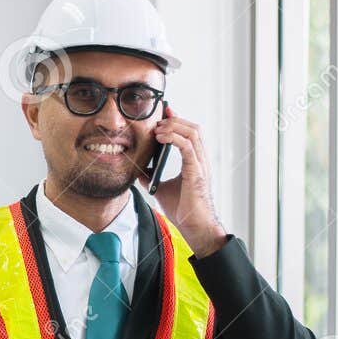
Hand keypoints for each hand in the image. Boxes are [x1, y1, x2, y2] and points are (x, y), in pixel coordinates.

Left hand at [145, 102, 225, 257]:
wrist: (193, 227)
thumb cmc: (183, 210)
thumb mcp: (161, 188)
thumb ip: (151, 177)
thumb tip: (137, 169)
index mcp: (195, 162)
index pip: (190, 133)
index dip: (178, 120)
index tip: (165, 111)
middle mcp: (201, 161)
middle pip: (194, 128)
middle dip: (176, 119)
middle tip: (159, 119)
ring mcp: (200, 165)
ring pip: (193, 133)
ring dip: (174, 127)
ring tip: (158, 130)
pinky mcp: (196, 172)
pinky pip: (187, 147)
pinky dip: (174, 138)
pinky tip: (161, 138)